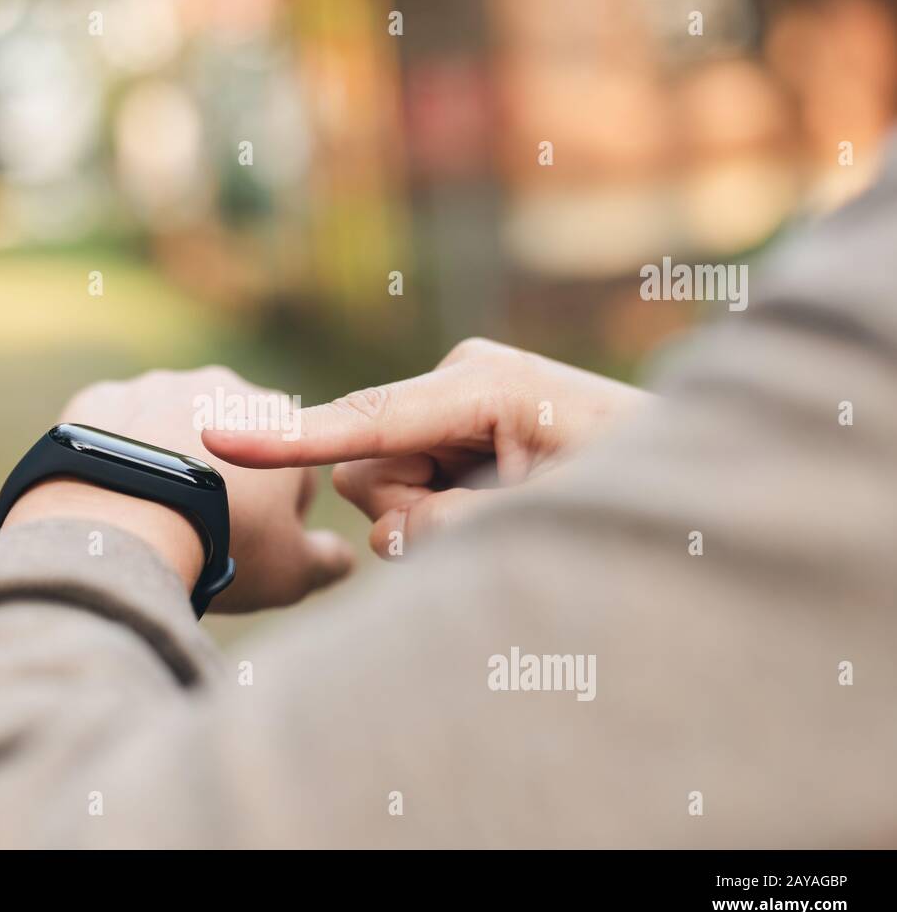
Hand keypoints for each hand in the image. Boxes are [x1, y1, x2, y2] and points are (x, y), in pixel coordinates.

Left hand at [6, 367, 353, 611]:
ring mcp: (154, 386)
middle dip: (220, 480)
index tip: (250, 547)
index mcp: (278, 417)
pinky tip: (109, 496)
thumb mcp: (292, 571)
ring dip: (165, 464)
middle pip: (229, 443)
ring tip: (148, 518)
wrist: (121, 527)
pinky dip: (114, 457)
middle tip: (198, 533)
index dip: (276, 516)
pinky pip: (112, 429)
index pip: (290, 468)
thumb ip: (327, 561)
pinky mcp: (98, 399)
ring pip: (167, 431)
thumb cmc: (221, 547)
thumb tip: (340, 558)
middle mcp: (219, 386)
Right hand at [203, 338, 653, 558]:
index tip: (215, 436)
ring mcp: (457, 404)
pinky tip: (504, 500)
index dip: (290, 437)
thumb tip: (384, 530)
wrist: (697, 478)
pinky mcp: (459, 428)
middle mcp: (458, 381)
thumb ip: (448, 527)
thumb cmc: (638, 487)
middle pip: (363, 465)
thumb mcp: (544, 515)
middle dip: (407, 511)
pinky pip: (408, 484)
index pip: (366, 420)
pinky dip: (441, 510)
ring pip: (381, 484)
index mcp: (483, 384)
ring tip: (512, 509)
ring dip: (429, 517)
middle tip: (492, 519)